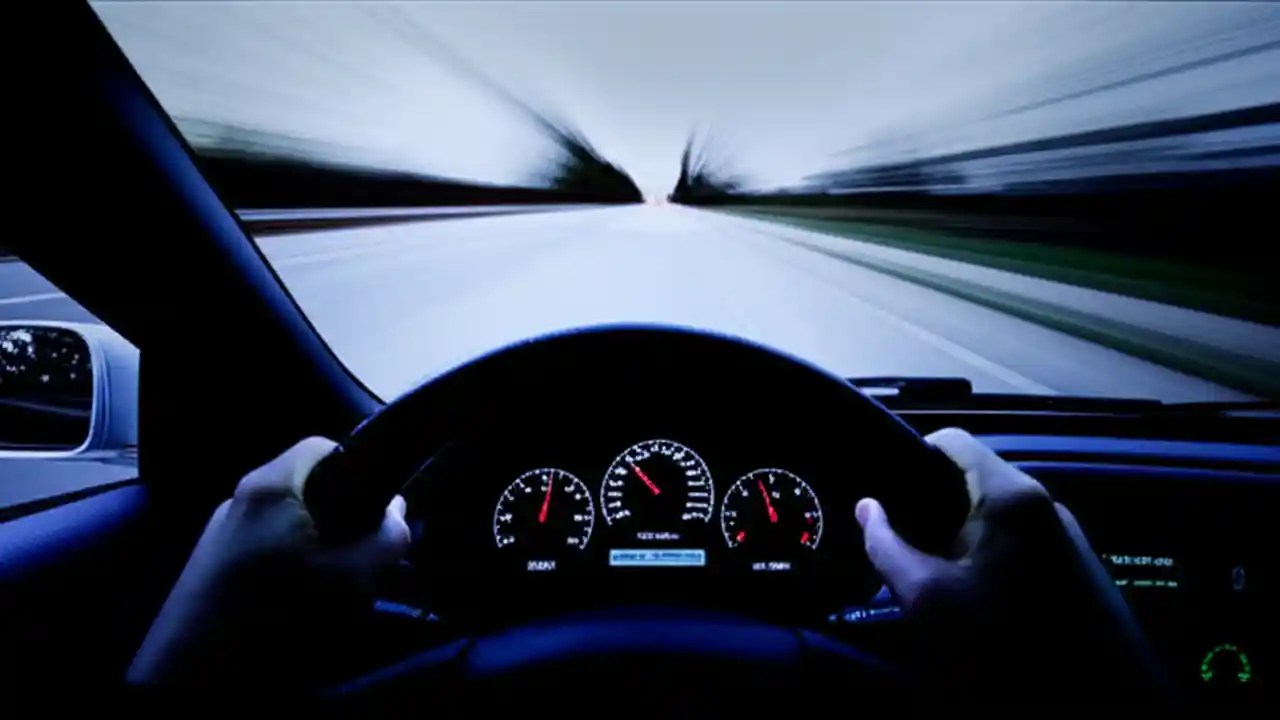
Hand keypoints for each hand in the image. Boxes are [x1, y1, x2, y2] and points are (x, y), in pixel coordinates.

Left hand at [128, 437, 410, 687]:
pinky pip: (263, 546)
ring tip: (334, 584)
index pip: (322, 446)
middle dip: (340, 515)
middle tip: (363, 552)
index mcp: (270, 485)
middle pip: (305, 485)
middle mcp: (239, 497)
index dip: (359, 466)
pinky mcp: (210, 564)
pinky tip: (297, 603)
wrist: (191, 673)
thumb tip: (398, 513)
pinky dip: (288, 564)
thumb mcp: (348, 579)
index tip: (379, 506)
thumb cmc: (275, 611)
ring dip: (315, 545)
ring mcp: (219, 531)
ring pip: (286, 520)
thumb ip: (383, 540)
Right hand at [856, 428, 1169, 700]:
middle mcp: (1043, 499)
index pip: (952, 440)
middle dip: (932, 503)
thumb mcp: (929, 598)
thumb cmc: (1004, 638)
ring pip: (996, 510)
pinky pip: (1020, 536)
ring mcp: (1065, 530)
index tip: (885, 493)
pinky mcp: (1076, 561)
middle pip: (973, 476)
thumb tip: (867, 508)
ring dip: (961, 531)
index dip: (911, 456)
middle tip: (902, 540)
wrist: (1097, 696)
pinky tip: (975, 591)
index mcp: (1009, 494)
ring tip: (934, 570)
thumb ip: (887, 547)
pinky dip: (990, 550)